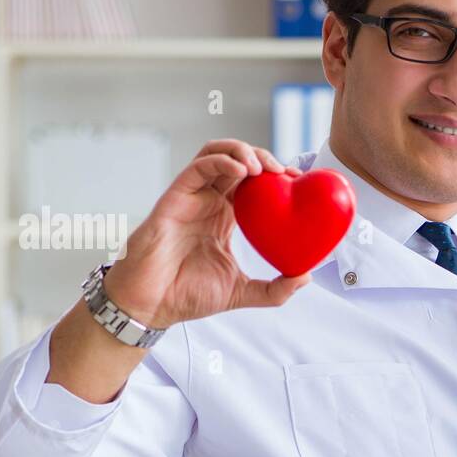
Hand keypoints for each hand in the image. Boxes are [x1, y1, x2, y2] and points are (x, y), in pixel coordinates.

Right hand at [102, 139, 311, 328]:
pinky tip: (243, 171)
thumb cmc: (187, 296)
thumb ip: (275, 289)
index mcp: (225, 218)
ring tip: (263, 167)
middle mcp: (209, 202)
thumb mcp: (242, 293)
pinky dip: (223, 161)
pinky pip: (199, 167)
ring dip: (243, 151)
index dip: (277, 177)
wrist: (150, 305)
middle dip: (265, 158)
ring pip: (217, 154)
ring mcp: (192, 197)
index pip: (254, 185)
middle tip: (286, 173)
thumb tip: (305, 277)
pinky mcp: (175, 197)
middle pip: (238, 162)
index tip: (299, 182)